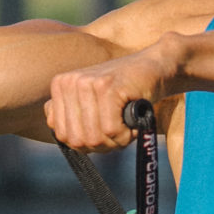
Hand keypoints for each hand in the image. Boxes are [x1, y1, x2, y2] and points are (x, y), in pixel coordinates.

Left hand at [44, 41, 171, 150]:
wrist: (154, 68)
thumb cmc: (123, 92)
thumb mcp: (92, 104)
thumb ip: (70, 118)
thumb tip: (60, 135)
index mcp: (60, 85)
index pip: (62, 136)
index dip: (86, 144)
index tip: (104, 133)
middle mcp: (69, 82)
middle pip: (77, 140)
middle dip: (101, 145)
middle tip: (118, 132)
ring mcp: (86, 83)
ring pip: (94, 137)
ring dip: (116, 140)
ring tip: (126, 125)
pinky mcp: (107, 87)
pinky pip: (111, 130)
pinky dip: (126, 134)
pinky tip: (132, 119)